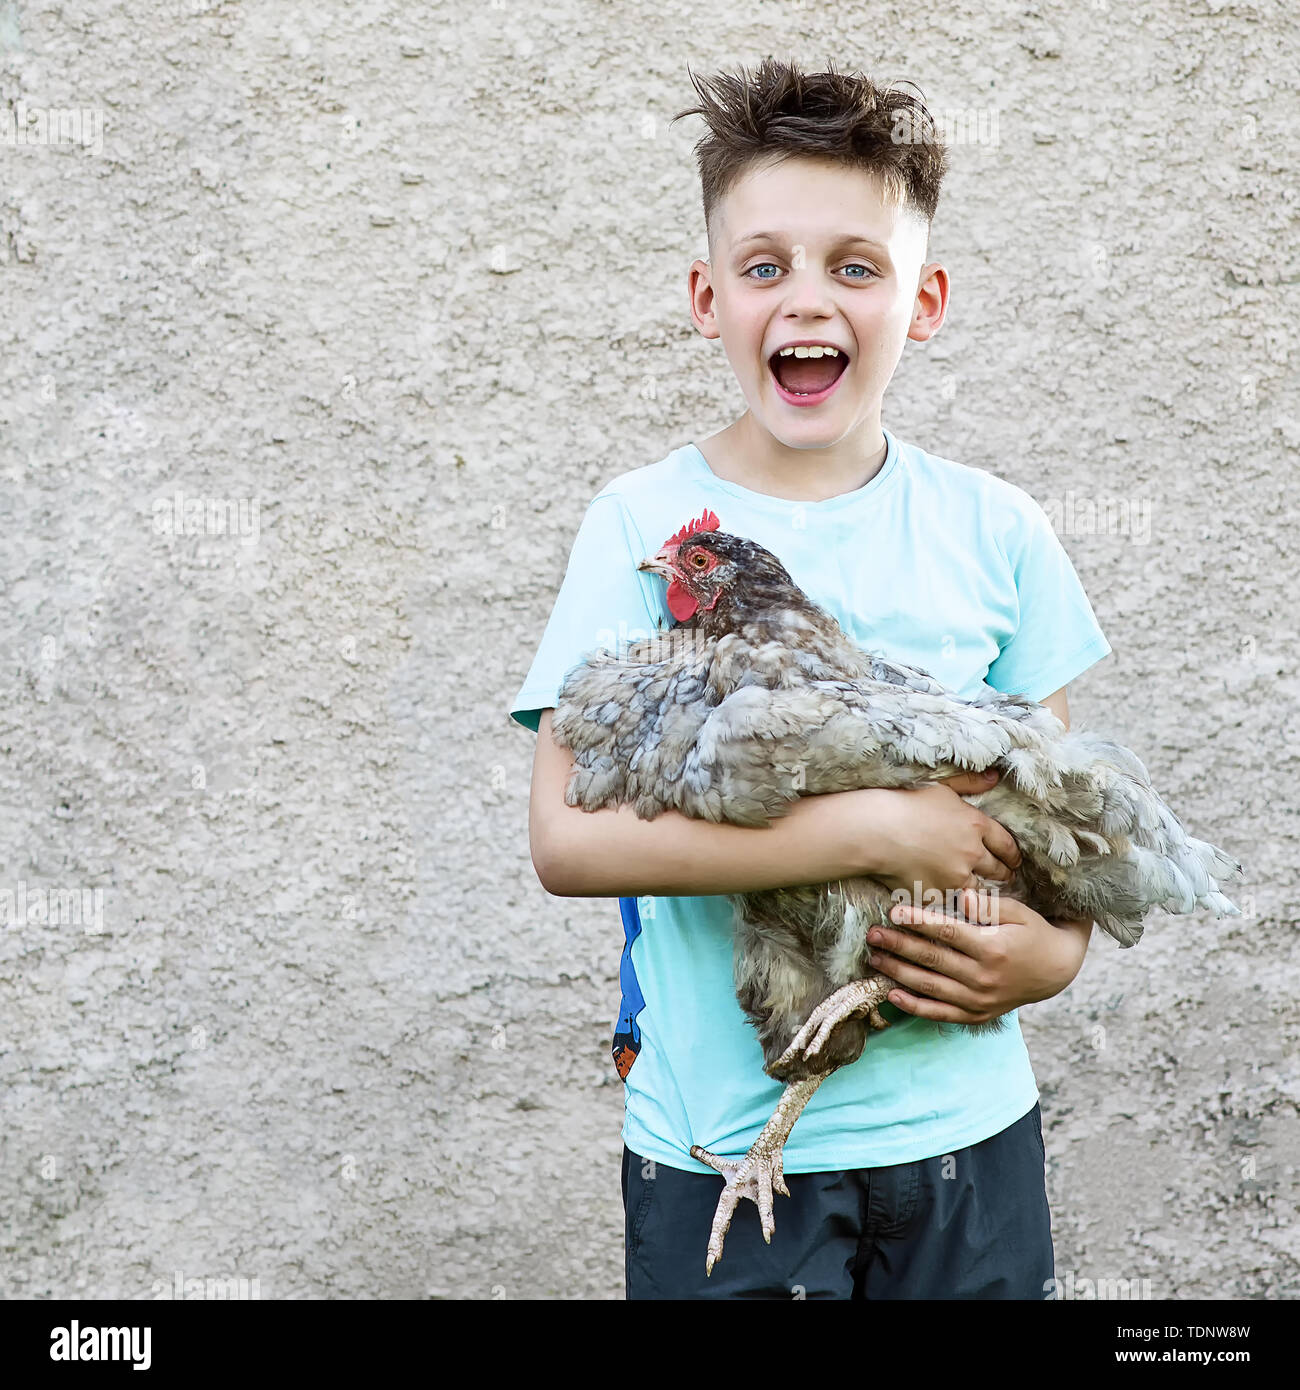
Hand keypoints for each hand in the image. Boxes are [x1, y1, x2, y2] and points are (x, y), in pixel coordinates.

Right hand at [864, 770, 1022, 899]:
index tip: (1013, 860)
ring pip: (976, 889)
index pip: (1006, 845)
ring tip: (973, 887)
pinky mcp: (936, 895)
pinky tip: (942, 892)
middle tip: (1002, 875)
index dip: (1012, 854)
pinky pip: (948, 901)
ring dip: (976, 887)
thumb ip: (969, 782)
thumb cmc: (904, 803)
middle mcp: (971, 854)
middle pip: (997, 870)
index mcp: (975, 825)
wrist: (874, 830)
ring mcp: (953, 878)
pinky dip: (947, 897)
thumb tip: (993, 776)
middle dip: (1002, 873)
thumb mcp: (940, 786)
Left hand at [865, 888, 1092, 1024]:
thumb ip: (990, 906)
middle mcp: (984, 978)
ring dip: (899, 973)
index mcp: (993, 949)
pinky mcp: (977, 1014)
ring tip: (875, 958)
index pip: (948, 933)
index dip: (919, 922)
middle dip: (899, 945)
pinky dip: (915, 1006)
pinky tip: (892, 994)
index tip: (893, 911)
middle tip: (872, 934)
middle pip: (933, 960)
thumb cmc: (1033, 933)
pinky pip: (940, 1014)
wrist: (1056, 970)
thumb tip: (963, 895)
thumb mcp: (1020, 913)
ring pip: (931, 987)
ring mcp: (979, 1000)